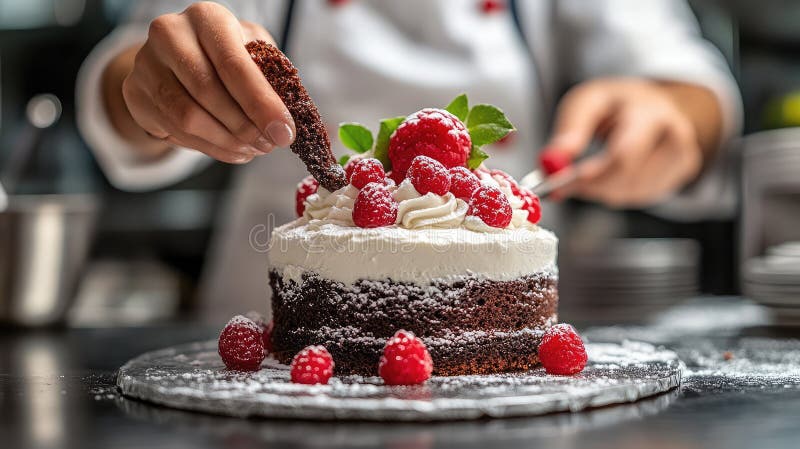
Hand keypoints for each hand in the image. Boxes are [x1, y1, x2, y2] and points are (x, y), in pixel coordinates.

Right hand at [116, 2, 294, 163]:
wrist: (177, 59)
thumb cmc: (226, 57)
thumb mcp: (254, 56)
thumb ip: (272, 80)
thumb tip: (287, 124)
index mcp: (207, 18)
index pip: (234, 64)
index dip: (261, 103)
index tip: (284, 132)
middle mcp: (169, 33)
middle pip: (208, 91)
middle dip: (245, 126)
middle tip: (270, 145)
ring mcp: (146, 63)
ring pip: (188, 116)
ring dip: (227, 141)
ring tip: (252, 150)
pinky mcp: (135, 93)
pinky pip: (174, 131)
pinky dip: (210, 148)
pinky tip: (233, 150)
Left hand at [543, 78, 718, 207]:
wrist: (656, 103)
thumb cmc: (618, 103)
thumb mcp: (588, 100)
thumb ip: (570, 128)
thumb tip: (553, 160)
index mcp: (650, 112)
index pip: (624, 154)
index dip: (593, 175)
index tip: (564, 183)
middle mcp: (674, 135)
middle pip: (630, 179)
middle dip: (592, 187)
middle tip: (564, 185)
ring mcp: (683, 157)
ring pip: (632, 193)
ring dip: (602, 190)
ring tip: (590, 169)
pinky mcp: (683, 173)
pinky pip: (641, 196)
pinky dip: (617, 192)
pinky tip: (611, 175)